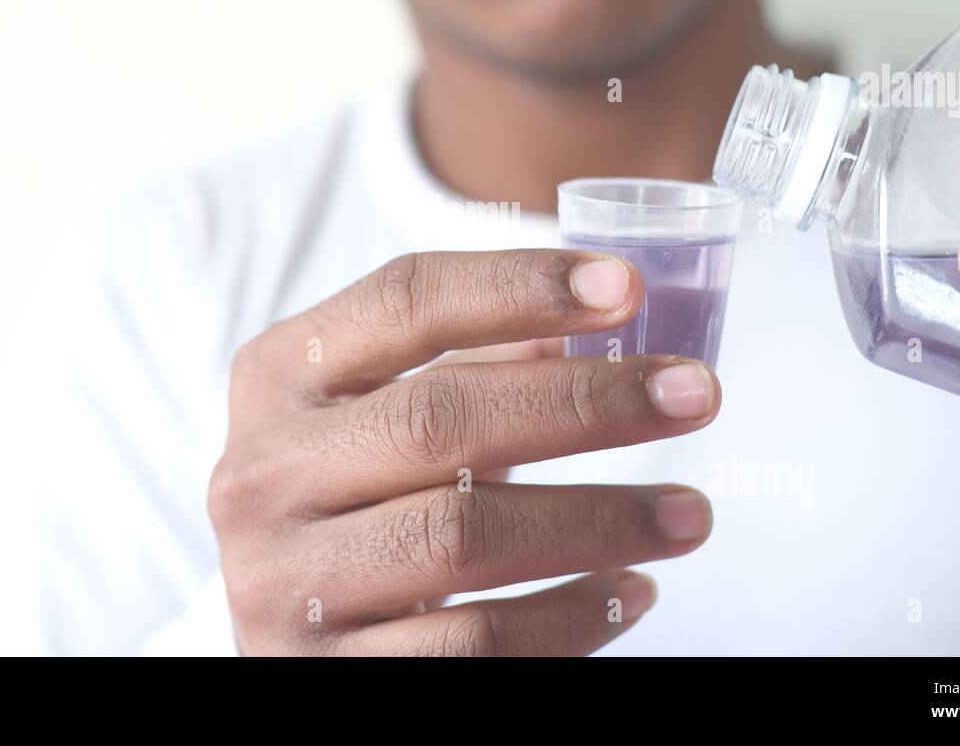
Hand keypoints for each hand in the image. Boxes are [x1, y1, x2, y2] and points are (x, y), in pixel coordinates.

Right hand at [209, 249, 719, 654]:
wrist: (269, 625)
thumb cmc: (347, 495)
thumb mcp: (377, 414)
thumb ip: (472, 365)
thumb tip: (602, 320)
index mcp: (277, 376)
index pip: (404, 301)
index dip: (519, 286)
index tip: (628, 285)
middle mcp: (263, 473)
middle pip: (439, 417)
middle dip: (586, 403)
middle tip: (696, 395)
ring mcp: (284, 581)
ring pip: (462, 536)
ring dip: (598, 519)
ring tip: (688, 511)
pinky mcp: (323, 675)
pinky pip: (473, 644)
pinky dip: (569, 617)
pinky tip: (631, 591)